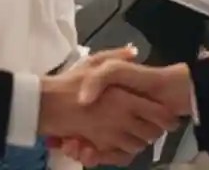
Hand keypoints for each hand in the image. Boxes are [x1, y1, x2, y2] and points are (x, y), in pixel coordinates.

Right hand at [37, 48, 179, 165]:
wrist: (43, 104)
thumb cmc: (68, 83)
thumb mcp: (93, 62)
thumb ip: (116, 57)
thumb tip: (133, 51)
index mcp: (124, 98)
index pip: (159, 113)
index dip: (165, 116)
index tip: (165, 113)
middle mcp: (122, 120)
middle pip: (153, 133)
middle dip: (154, 130)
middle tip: (150, 123)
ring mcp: (111, 136)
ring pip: (138, 146)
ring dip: (138, 141)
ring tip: (134, 131)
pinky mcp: (99, 148)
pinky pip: (122, 156)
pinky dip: (124, 152)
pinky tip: (119, 142)